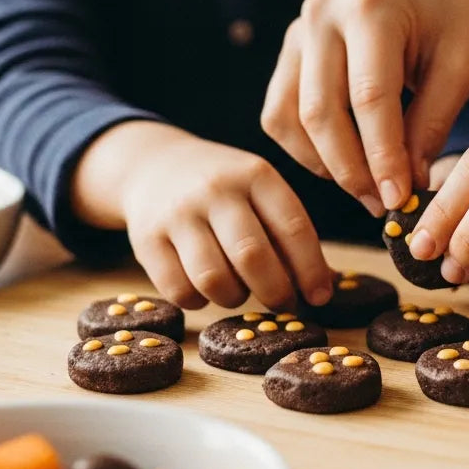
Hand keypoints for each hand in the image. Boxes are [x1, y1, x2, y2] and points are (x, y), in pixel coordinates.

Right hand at [72, 122, 331, 308]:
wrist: (153, 164)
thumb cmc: (225, 190)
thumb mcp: (260, 190)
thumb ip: (288, 232)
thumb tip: (322, 287)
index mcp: (255, 174)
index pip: (293, 228)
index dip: (311, 270)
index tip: (320, 297)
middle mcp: (216, 189)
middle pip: (253, 257)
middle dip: (276, 292)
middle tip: (283, 304)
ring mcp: (177, 213)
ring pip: (214, 279)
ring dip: (234, 298)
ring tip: (239, 292)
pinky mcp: (146, 239)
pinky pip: (179, 291)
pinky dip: (198, 301)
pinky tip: (205, 290)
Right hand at [262, 0, 468, 215]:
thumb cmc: (451, 23)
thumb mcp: (460, 67)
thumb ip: (431, 124)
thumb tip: (403, 186)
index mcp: (372, 8)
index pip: (369, 97)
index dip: (382, 156)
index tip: (399, 199)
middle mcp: (322, 15)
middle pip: (321, 112)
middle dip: (352, 170)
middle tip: (383, 204)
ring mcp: (297, 33)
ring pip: (290, 119)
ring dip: (326, 165)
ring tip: (368, 188)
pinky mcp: (287, 54)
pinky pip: (280, 116)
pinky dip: (306, 150)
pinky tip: (344, 164)